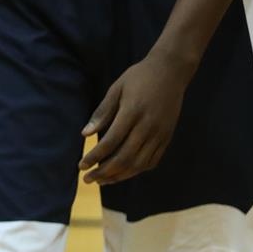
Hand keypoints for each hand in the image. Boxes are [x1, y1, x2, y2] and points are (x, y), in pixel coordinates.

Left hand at [79, 53, 192, 185]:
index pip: (110, 142)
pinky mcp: (167, 137)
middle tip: (88, 179)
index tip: (81, 165)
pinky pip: (152, 161)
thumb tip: (84, 134)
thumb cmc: (139, 77)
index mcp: (132, 112)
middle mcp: (147, 127)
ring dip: (119, 176)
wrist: (171, 71)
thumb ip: (102, 112)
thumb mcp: (116, 88)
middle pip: (124, 158)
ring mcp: (160, 134)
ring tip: (103, 180)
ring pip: (139, 164)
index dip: (94, 157)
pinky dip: (137, 170)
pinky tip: (124, 173)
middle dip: (104, 172)